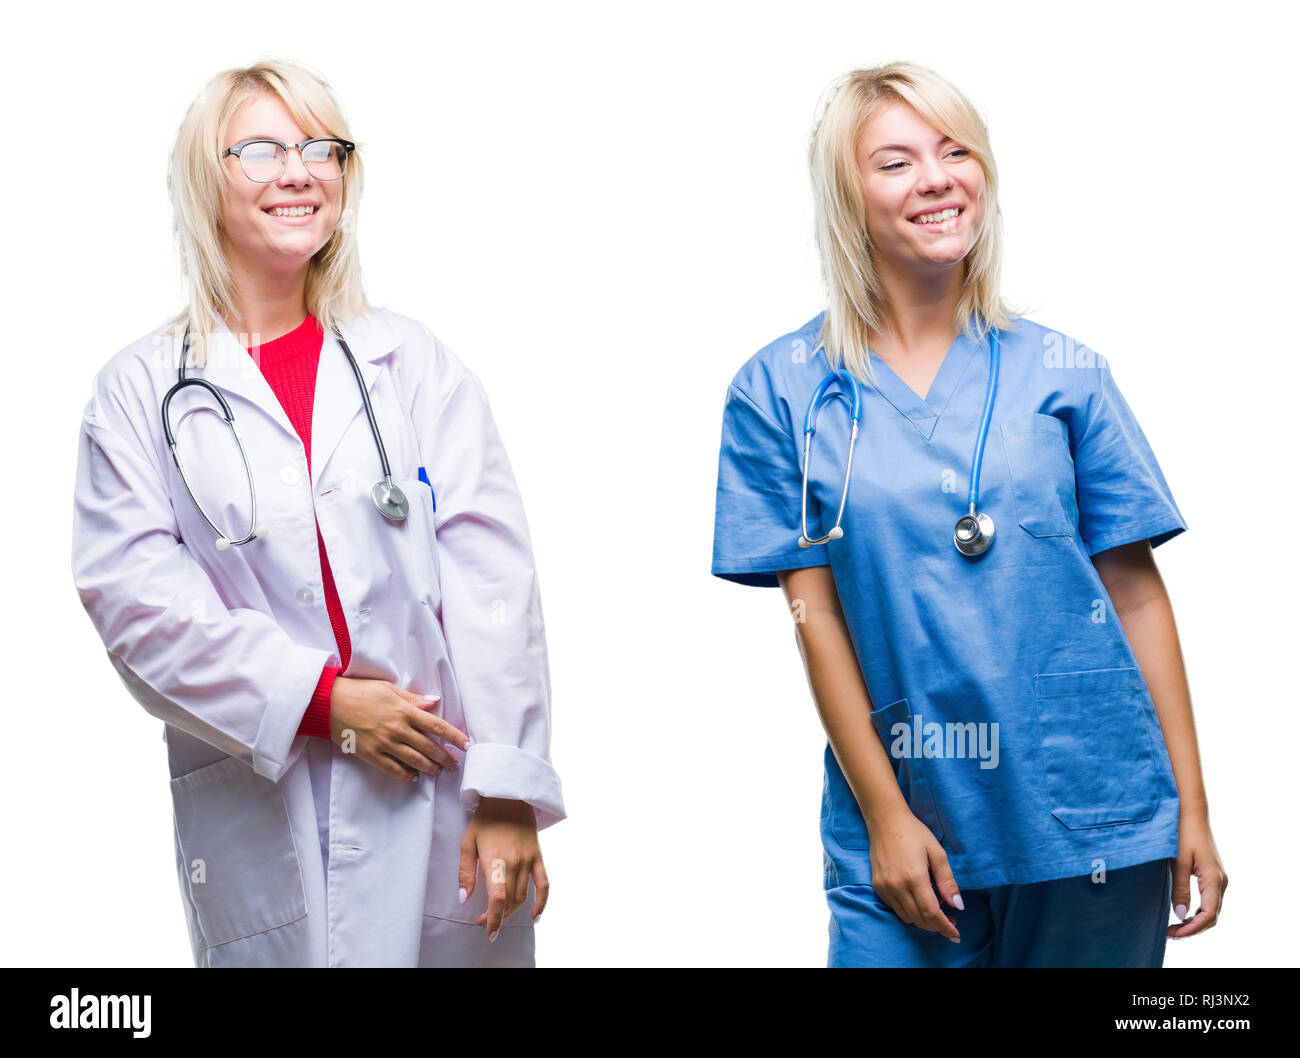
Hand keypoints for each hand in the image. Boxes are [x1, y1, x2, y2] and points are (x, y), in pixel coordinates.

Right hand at [328, 677, 468, 782]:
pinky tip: (414, 777)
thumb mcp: (389, 689)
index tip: (467, 745)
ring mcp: (384, 743)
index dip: (454, 737)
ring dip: (430, 768)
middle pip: (429, 747)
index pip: (437, 726)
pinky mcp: (371, 754)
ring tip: (439, 773)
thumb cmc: (360, 691)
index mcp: (404, 710)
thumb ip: (413, 698)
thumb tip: (434, 701)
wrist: (330, 703)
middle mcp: (397, 729)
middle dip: (445, 758)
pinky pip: (393, 769)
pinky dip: (406, 775)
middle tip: (455, 766)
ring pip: (414, 761)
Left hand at [458, 797, 548, 940]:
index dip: (494, 918)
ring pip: (522, 895)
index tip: (488, 930)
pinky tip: (535, 914)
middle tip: (485, 921)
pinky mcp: (538, 856)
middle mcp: (514, 862)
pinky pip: (544, 883)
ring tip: (499, 914)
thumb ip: (466, 872)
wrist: (509, 798)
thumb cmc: (485, 819)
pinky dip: (542, 901)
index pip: (498, 897)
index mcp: (495, 860)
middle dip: (497, 916)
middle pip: (509, 900)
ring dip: (511, 910)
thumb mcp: (468, 842)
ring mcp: (528, 860)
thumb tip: (464, 898)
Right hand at [866, 807, 962, 942]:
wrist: (885, 820)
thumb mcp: (937, 853)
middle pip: (919, 919)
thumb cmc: (914, 833)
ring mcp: (884, 887)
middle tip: (950, 922)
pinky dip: (909, 911)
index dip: (945, 927)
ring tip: (935, 910)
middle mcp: (897, 886)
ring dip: (923, 920)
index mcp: (915, 877)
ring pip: (907, 917)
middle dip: (936, 926)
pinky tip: (917, 901)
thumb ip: (947, 881)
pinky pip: (895, 908)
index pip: (931, 913)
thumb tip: (958, 906)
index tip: (956, 934)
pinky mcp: (877, 886)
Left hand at [1168, 812, 1227, 938]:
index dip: (1191, 928)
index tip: (1172, 933)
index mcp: (1214, 880)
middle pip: (1211, 916)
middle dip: (1192, 928)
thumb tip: (1180, 915)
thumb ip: (1179, 888)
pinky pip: (1209, 900)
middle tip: (1169, 933)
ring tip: (1173, 927)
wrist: (1191, 812)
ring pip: (1211, 910)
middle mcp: (1221, 882)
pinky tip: (1182, 913)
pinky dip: (1197, 911)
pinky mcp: (1212, 874)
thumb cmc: (1183, 833)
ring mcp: (1218, 878)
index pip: (1208, 915)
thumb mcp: (1178, 861)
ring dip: (1194, 921)